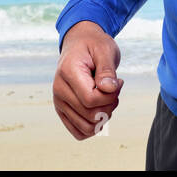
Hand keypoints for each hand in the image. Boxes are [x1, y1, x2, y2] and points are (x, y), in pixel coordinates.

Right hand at [54, 21, 123, 139]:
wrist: (80, 44)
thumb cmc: (93, 45)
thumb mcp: (105, 50)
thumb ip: (107, 70)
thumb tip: (109, 89)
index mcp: (67, 73)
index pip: (90, 100)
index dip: (110, 97)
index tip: (118, 82)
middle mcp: (59, 90)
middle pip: (90, 116)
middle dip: (110, 106)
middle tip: (114, 89)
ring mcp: (59, 102)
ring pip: (86, 128)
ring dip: (103, 117)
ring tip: (107, 99)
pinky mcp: (63, 111)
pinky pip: (79, 132)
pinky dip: (94, 127)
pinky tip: (100, 109)